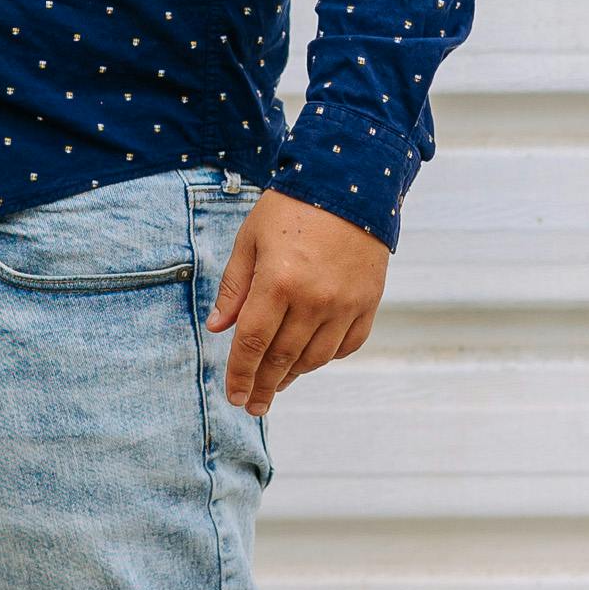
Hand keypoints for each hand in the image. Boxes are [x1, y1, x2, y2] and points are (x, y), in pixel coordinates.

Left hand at [206, 192, 388, 417]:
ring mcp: (345, 304)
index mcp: (278, 283)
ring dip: (293, 375)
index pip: (253, 343)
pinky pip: (347, 345)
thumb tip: (219, 329)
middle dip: (264, 387)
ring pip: (315, 358)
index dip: (240, 374)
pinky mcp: (369, 303)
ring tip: (278, 384)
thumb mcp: (251, 239)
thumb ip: (234, 287)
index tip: (234, 396)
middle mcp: (314, 300)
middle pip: (282, 358)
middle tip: (253, 405)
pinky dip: (327, 357)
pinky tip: (310, 358)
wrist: (352, 184)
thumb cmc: (291, 209)